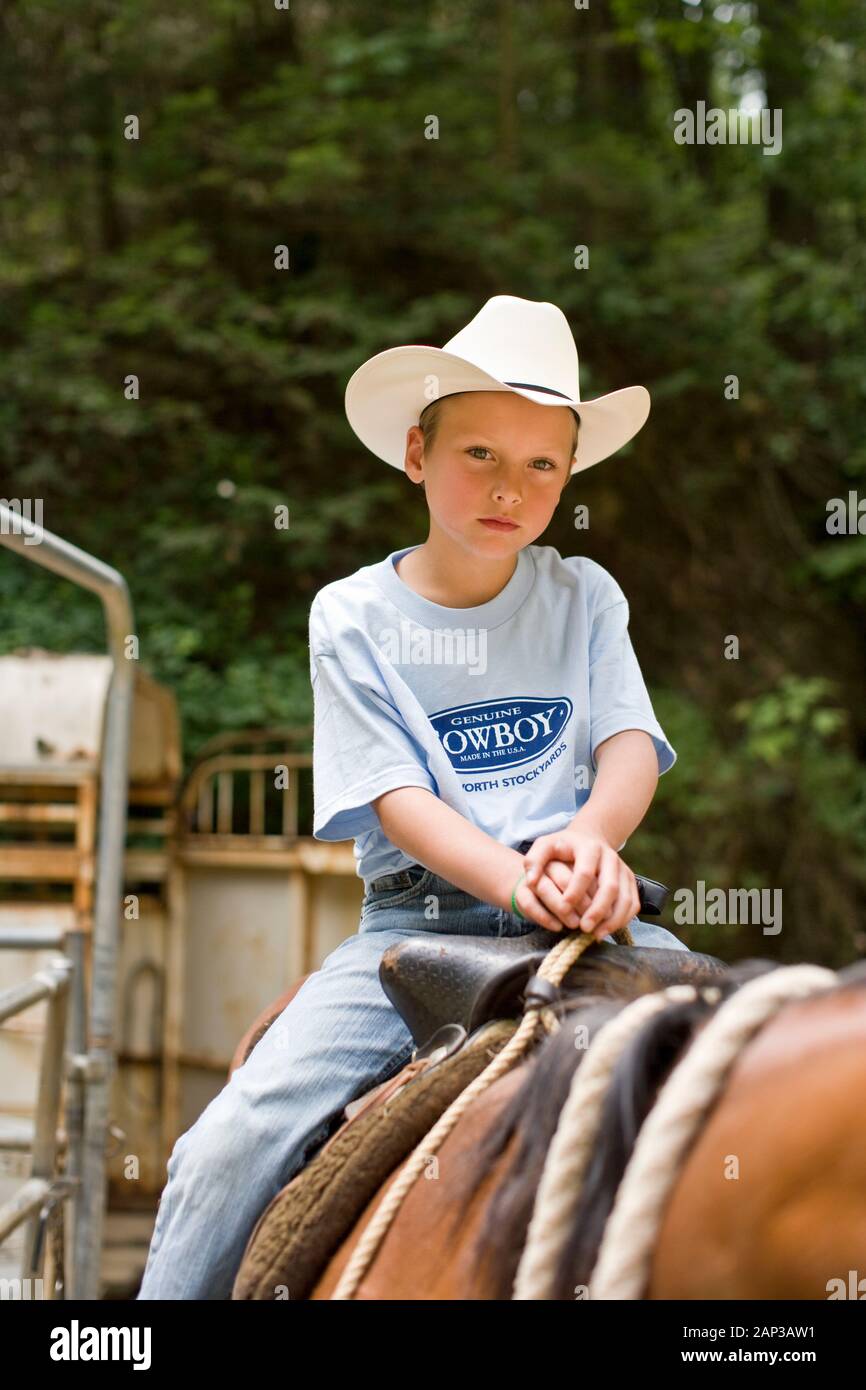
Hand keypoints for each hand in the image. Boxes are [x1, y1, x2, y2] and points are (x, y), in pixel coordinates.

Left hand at [522, 828, 640, 939]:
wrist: (588, 839)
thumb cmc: (563, 847)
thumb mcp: (545, 846)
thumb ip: (533, 860)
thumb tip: (531, 880)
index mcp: (589, 848)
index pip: (585, 872)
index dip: (575, 891)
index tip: (564, 907)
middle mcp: (610, 857)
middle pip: (610, 886)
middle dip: (597, 910)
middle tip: (583, 928)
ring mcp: (623, 869)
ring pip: (625, 897)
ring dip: (612, 919)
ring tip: (595, 935)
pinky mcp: (630, 881)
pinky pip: (632, 903)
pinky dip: (623, 919)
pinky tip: (606, 931)